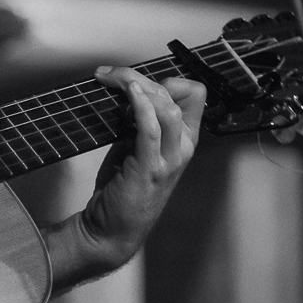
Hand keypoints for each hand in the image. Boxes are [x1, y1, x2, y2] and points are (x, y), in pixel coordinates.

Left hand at [79, 66, 207, 269]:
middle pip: (176, 95)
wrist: (111, 229)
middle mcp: (184, 148)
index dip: (169, 79)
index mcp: (184, 140)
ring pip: (167, 108)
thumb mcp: (136, 146)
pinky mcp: (150, 168)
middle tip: (108, 74)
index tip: (137, 80)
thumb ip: (140, 121)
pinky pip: (152, 129)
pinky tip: (129, 92)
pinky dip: (142, 106)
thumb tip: (128, 88)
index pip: (195, 94)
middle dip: (140, 76)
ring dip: (137, 86)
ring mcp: (170, 160)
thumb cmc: (122, 187)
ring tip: (112, 80)